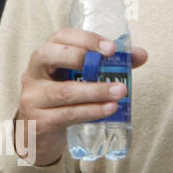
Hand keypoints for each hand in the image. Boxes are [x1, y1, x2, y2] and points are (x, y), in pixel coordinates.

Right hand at [15, 28, 148, 166]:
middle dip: (81, 57)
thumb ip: (110, 65)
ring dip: (96, 91)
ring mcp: (32, 98)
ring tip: (121, 91)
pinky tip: (110, 108)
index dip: (86, 39)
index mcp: (46, 56)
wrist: (40, 134)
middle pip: (49, 56)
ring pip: (64, 91)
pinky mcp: (38, 122)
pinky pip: (67, 114)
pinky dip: (92, 111)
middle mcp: (33, 73)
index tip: (111, 47)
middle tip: (110, 62)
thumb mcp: (81, 78)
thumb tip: (140, 55)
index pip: (61, 37)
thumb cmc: (64, 99)